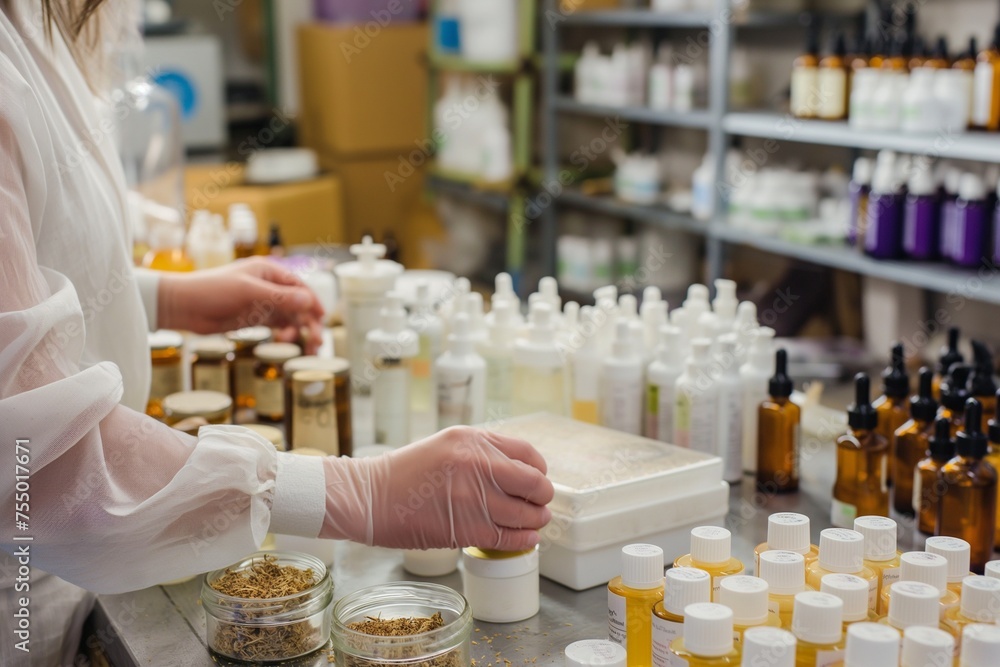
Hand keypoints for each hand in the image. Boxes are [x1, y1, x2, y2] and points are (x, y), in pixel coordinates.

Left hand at [158, 257, 323, 352]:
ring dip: (300, 332)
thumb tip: (308, 301)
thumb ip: (279, 297)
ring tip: (305, 348)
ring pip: (290, 318)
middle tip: (316, 342)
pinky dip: (285, 335)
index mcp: (269, 272)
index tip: (322, 319)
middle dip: (310, 323)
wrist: (183, 305)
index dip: (313, 302)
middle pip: (298, 305)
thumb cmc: (211, 290)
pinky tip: (285, 344)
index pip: (300, 286)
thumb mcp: (248, 291)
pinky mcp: (254, 318)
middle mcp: (269, 287)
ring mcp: (262, 303)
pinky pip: (277, 326)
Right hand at [320, 426, 553, 550]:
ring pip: (526, 513)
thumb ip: (482, 453)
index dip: (539, 471)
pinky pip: (509, 537)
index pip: (528, 454)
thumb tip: (519, 472)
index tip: (537, 481)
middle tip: (539, 505)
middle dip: (542, 497)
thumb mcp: (447, 445)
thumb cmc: (406, 473)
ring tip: (533, 522)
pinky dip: (523, 540)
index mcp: (473, 440)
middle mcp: (477, 464)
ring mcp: (473, 497)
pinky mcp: (466, 528)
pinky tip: (526, 539)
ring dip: (536, 520)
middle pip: (535, 483)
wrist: (370, 497)